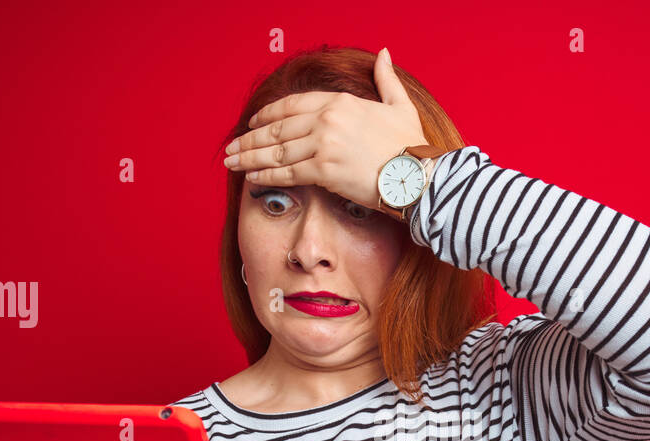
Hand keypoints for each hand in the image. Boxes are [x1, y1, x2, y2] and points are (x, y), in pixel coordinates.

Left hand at [223, 46, 428, 212]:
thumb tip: (384, 53)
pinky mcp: (324, 170)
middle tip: (231, 148)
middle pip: (278, 129)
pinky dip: (266, 175)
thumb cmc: (411, 145)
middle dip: (250, 139)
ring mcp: (323, 144)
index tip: (251, 123)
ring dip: (250, 158)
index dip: (268, 115)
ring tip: (232, 163)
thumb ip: (385, 79)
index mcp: (340, 102)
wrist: (418, 175)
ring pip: (277, 151)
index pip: (292, 105)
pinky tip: (251, 177)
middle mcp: (327, 120)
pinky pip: (287, 173)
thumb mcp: (399, 105)